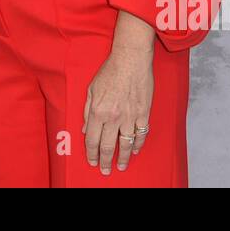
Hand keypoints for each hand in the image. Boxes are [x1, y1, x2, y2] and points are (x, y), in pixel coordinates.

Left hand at [83, 13, 153, 173]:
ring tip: (122, 166)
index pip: (93, 140)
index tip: (92, 162)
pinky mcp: (143, 113)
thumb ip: (87, 112)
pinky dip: (139, 145)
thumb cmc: (110, 71)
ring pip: (126, 145)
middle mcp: (113, 117)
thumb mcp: (91, 89)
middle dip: (105, 161)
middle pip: (108, 146)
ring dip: (124, 158)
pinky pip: (141, 134)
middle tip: (105, 171)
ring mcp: (130, 116)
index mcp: (98, 111)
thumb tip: (86, 130)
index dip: (92, 154)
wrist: (131, 59)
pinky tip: (136, 150)